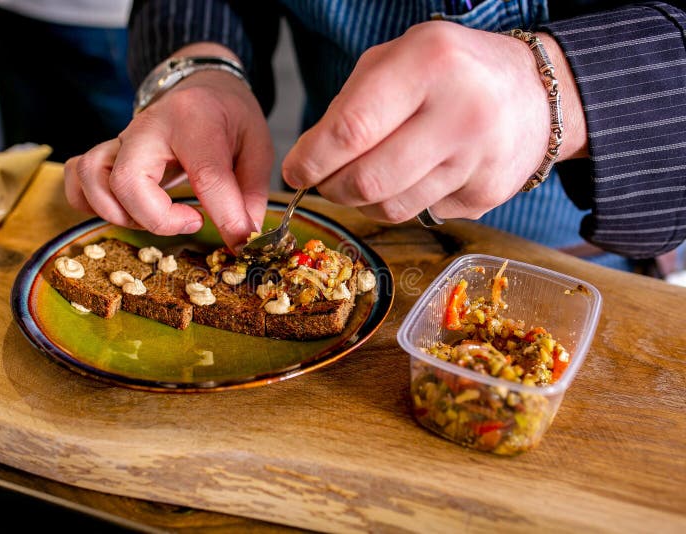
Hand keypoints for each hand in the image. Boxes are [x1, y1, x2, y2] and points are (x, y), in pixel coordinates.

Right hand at [64, 46, 272, 249]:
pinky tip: (125, 210)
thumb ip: (250, 194)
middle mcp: (149, 126)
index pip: (205, 174)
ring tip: (157, 217)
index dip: (224, 216)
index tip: (237, 238)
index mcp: (196, 119)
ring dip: (121, 213)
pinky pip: (77, 175)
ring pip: (92, 177)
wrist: (203, 85)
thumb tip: (242, 238)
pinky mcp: (107, 149)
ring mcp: (121, 137)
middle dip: (157, 218)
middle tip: (192, 221)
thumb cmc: (230, 117)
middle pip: (127, 180)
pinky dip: (91, 202)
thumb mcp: (257, 147)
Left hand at [282, 21, 585, 222]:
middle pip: (369, 181)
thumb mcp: (397, 60)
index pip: (352, 129)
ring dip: (362, 202)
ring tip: (362, 180)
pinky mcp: (488, 194)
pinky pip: (422, 215)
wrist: (535, 94)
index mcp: (429, 63)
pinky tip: (410, 178)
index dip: (313, 160)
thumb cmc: (450, 72)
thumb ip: (349, 105)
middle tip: (324, 182)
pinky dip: (402, 203)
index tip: (295, 172)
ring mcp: (479, 159)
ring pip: (392, 208)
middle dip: (332, 189)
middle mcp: (461, 111)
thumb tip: (307, 161)